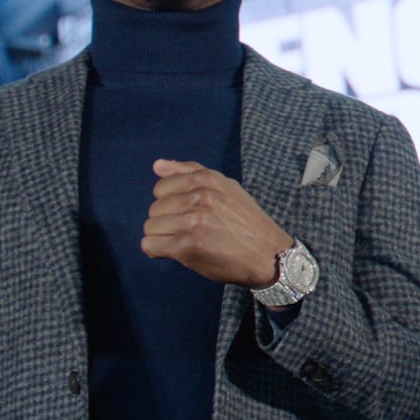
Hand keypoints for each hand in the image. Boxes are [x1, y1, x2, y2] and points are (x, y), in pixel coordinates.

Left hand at [141, 159, 292, 287]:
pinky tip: (177, 253)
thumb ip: (190, 173)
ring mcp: (192, 222)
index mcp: (206, 180)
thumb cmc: (247, 222)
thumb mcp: (226, 188)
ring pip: (150, 227)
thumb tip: (156, 165)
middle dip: (167, 222)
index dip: (171, 203)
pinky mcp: (186, 246)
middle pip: (154, 209)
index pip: (161, 188)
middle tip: (191, 232)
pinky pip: (150, 245)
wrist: (269, 255)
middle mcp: (198, 197)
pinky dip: (158, 252)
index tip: (189, 214)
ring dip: (163, 237)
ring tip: (186, 242)